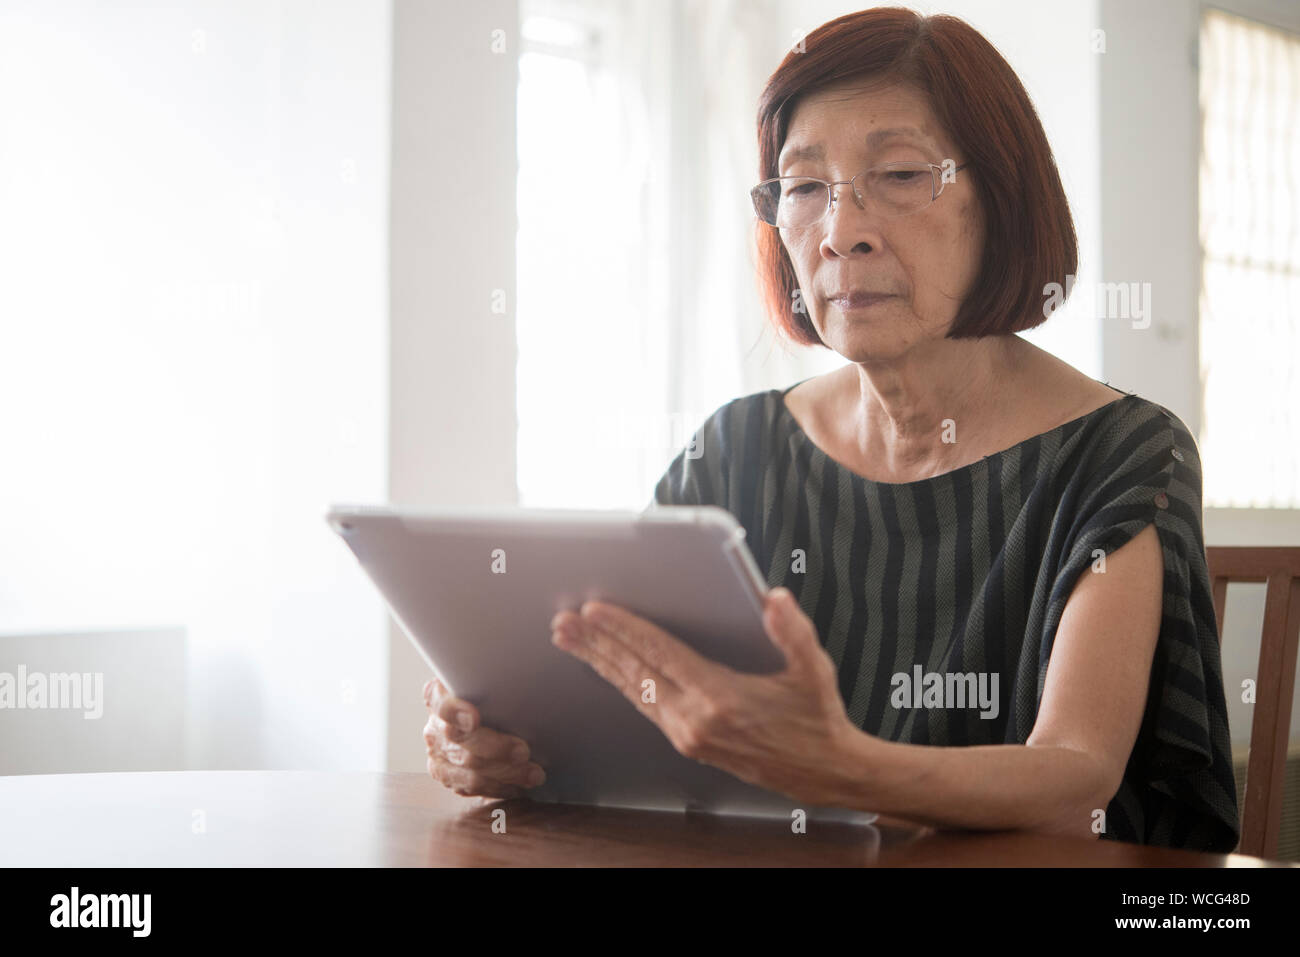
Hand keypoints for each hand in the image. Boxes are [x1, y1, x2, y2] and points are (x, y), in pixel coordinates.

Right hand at [422, 677, 545, 798]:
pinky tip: (519, 785)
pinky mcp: (445, 774)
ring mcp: (437, 753)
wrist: (475, 708)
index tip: (474, 718)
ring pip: (468, 770)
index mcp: (439, 695)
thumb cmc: (490, 690)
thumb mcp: (487, 677)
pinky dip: (498, 787)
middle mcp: (434, 726)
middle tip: (525, 751)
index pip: (442, 704)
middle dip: (496, 749)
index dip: (456, 712)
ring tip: (534, 773)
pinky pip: (470, 787)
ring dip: (505, 773)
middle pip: (461, 742)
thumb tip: (528, 669)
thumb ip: (495, 678)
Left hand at [549, 587, 859, 804]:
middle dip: (596, 645)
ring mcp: (688, 735)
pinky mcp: (688, 743)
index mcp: (720, 697)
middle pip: (635, 673)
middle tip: (564, 623)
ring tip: (572, 640)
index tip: (595, 610)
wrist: (821, 771)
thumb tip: (774, 599)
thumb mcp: (814, 670)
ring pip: (634, 691)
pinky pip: (645, 705)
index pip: (660, 654)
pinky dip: (621, 682)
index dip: (625, 629)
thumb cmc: (816, 717)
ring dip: (601, 663)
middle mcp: (696, 719)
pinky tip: (607, 667)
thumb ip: (793, 632)